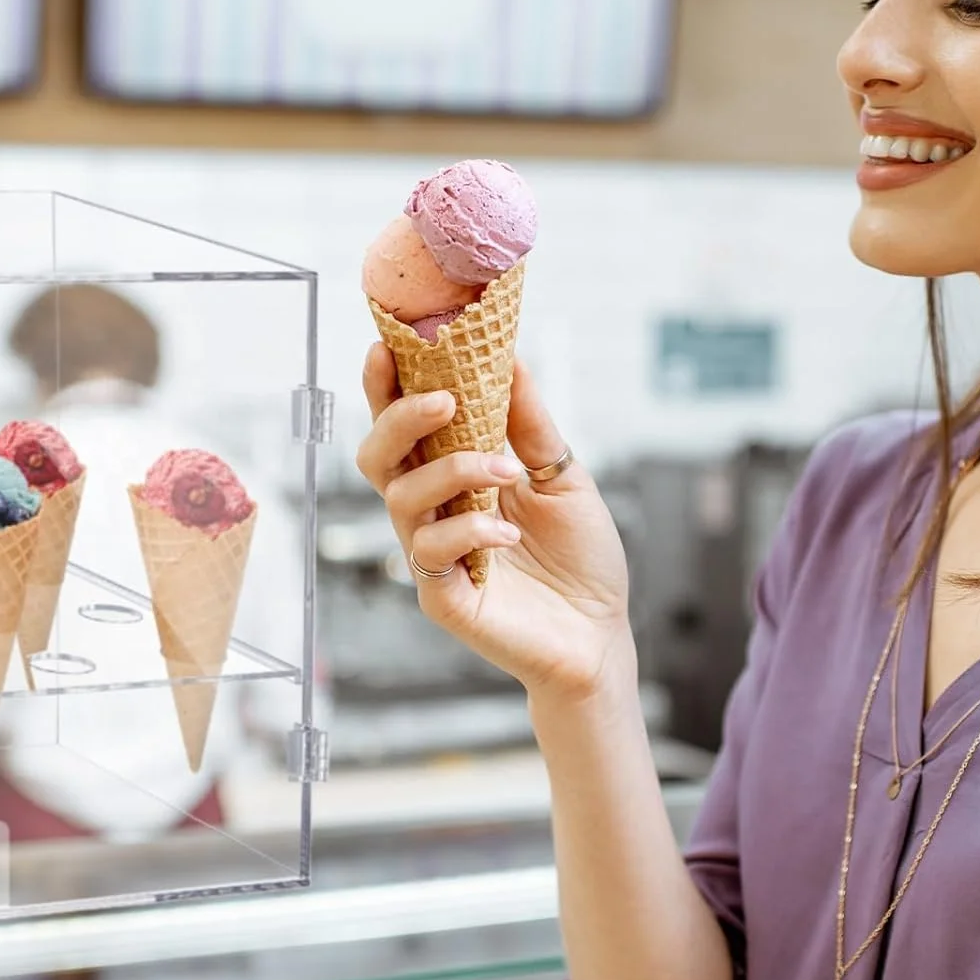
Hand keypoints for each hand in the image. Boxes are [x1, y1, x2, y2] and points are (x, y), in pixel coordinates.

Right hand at [356, 344, 634, 698]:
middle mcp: (432, 513)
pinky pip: (431, 552)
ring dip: (454, 471)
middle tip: (444, 399)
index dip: (387, 389)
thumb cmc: (580, 559)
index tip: (389, 346)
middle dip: (400, 419)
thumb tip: (510, 356)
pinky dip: (469, 531)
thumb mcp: (562, 475)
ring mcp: (432, 556)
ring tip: (506, 470)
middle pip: (377, 458)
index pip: (404, 428)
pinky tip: (510, 534)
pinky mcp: (442, 597)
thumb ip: (528, 423)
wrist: (601, 633)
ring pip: (402, 499)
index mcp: (452, 478)